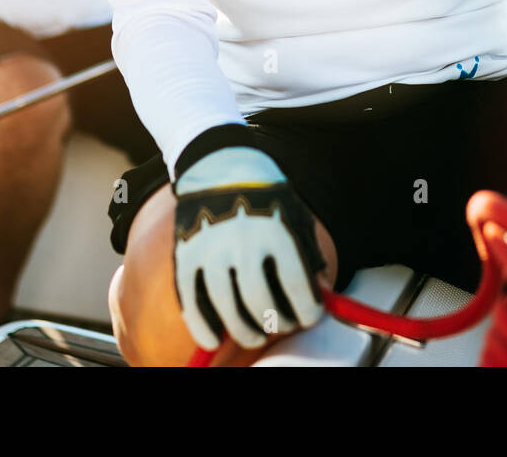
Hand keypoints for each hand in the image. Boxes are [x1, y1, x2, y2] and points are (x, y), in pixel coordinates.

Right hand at [173, 144, 325, 349]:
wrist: (220, 166)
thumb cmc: (267, 198)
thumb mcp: (296, 218)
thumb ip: (308, 258)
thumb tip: (320, 299)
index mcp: (277, 231)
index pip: (296, 285)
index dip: (307, 310)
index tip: (309, 318)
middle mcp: (244, 241)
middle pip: (261, 301)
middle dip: (275, 323)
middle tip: (280, 326)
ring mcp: (212, 249)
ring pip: (227, 307)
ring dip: (244, 331)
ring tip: (255, 335)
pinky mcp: (186, 255)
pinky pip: (192, 302)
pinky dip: (202, 327)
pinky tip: (214, 340)